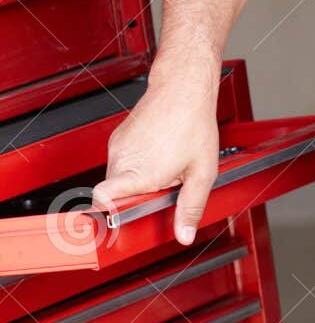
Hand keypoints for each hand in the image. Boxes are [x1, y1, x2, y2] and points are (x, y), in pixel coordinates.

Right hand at [92, 68, 219, 245]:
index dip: (110, 215)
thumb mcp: (202, 171)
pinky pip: (120, 161)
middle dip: (137, 197)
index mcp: (141, 173)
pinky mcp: (117, 138)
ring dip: (137, 180)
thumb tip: (184, 234)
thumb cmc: (194, 124)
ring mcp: (117, 147)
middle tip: (163, 186)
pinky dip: (135, 164)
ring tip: (163, 166)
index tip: (122, 220)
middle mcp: (123, 160)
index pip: (103, 201)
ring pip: (117, 178)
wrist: (183, 88)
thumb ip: (191, 206)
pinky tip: (157, 154)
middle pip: (116, 195)